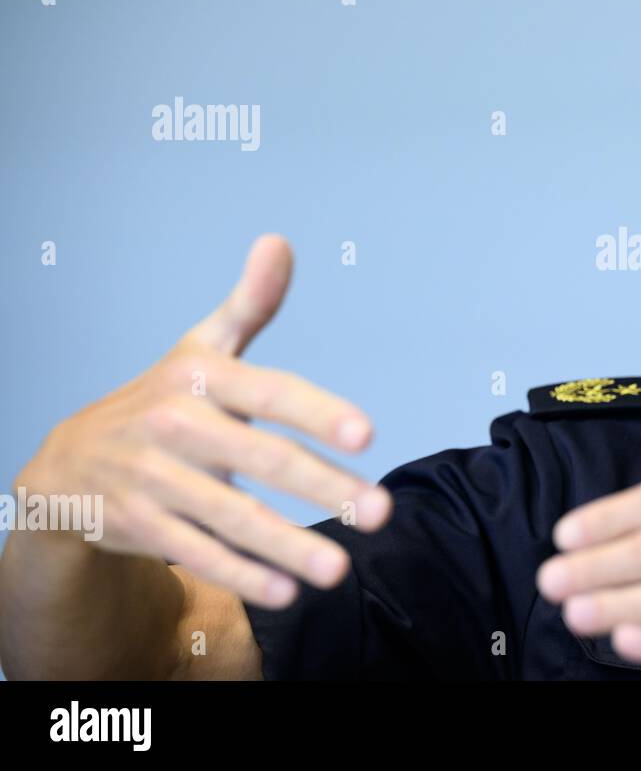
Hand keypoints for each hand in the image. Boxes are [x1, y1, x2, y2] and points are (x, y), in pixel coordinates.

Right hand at [15, 234, 391, 608]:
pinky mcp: (138, 526)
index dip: (318, 413)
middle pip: (261, 461)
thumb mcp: (199, 347)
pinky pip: (197, 554)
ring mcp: (154, 479)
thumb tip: (279, 241)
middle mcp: (176, 425)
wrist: (67, 464)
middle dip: (324, 487)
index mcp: (201, 376)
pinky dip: (242, 575)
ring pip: (231, 515)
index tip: (367, 435)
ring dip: (288, 544)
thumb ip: (249, 304)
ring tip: (340, 568)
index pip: (271, 392)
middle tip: (380, 512)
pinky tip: (286, 591)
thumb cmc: (162, 400)